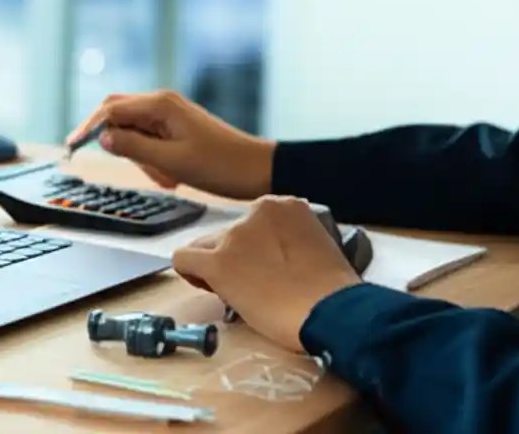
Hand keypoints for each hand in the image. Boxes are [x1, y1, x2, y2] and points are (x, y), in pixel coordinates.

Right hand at [65, 90, 274, 198]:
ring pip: (133, 132)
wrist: (257, 169)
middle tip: (140, 171)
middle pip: (118, 115)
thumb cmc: (219, 165)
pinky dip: (153, 160)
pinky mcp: (176, 127)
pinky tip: (172, 176)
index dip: (88, 128)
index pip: (110, 109)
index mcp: (160, 105)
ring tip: (167, 178)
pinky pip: (150, 140)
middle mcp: (162, 103)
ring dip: (141, 158)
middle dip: (118, 145)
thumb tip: (103, 138)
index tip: (71, 147)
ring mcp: (170, 114)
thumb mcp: (171, 161)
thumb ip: (133, 147)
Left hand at [172, 196, 363, 351]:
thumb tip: (269, 258)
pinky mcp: (218, 262)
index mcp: (286, 204)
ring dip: (218, 267)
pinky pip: (184, 259)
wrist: (332, 313)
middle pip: (229, 234)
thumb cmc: (334, 291)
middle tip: (255, 286)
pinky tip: (207, 286)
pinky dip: (190, 273)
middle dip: (236, 258)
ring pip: (206, 247)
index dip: (255, 248)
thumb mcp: (317, 245)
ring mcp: (236, 235)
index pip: (253, 223)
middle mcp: (258, 210)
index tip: (267, 268)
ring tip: (241, 293)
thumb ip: (289, 240)